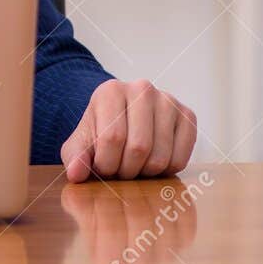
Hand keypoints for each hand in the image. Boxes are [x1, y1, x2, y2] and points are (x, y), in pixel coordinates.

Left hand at [60, 79, 195, 182]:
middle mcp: (142, 89)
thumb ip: (75, 157)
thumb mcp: (80, 144)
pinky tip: (153, 161)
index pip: (112, 138)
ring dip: (145, 173)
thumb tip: (75, 174)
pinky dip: (166, 171)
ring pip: (160, 157)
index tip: (102, 167)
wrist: (122, 122)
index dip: (106, 164)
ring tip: (134, 166)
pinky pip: (180, 159)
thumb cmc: (100, 134)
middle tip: (119, 170)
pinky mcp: (187, 116)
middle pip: (139, 148)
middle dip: (126, 170)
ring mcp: (168, 100)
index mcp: (111, 91)